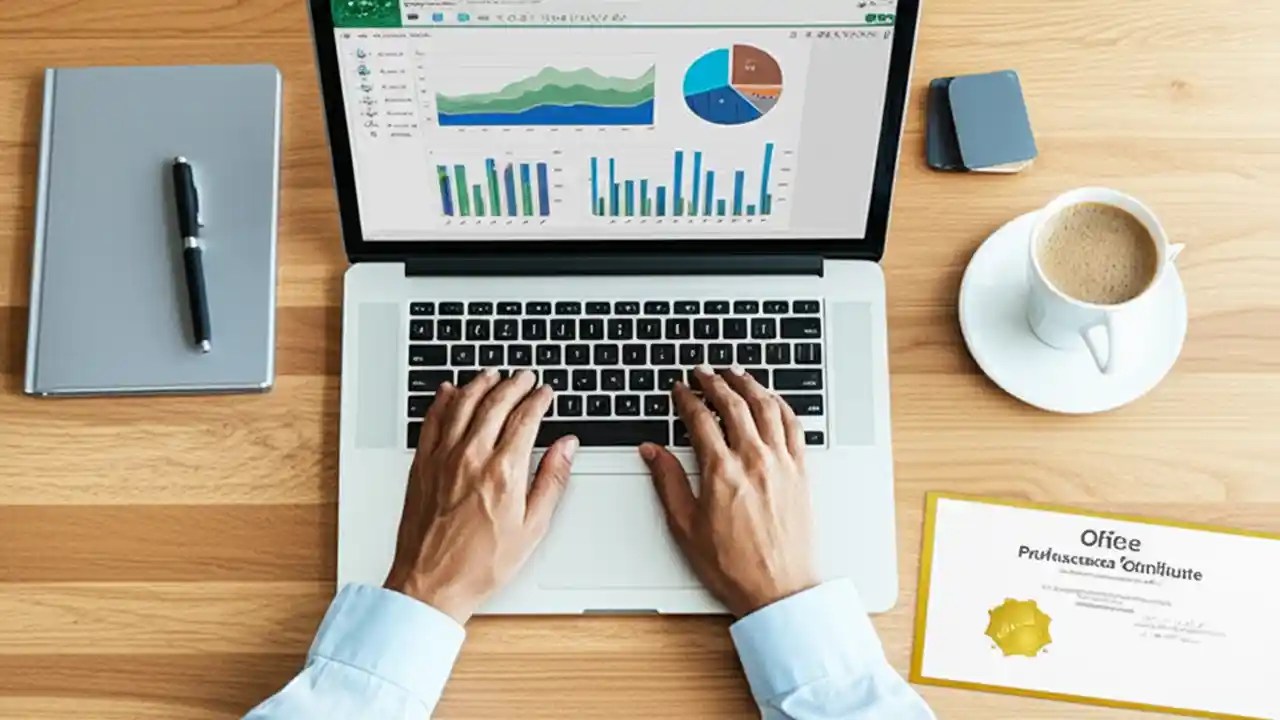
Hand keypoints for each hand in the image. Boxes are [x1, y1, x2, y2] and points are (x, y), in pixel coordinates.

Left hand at [385, 369, 578, 622]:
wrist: (432, 583)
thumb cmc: (481, 564)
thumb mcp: (532, 527)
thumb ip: (552, 480)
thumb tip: (566, 447)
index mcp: (503, 472)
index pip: (525, 419)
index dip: (538, 400)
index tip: (545, 392)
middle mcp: (471, 457)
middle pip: (495, 404)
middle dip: (513, 384)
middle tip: (524, 376)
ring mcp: (443, 458)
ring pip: (462, 404)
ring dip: (480, 384)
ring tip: (492, 375)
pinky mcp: (421, 465)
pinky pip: (432, 421)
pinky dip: (442, 401)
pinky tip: (449, 391)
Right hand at [640, 366, 818, 617]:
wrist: (779, 589)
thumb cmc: (733, 566)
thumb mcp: (685, 526)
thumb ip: (667, 482)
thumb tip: (651, 451)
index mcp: (721, 472)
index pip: (700, 419)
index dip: (687, 398)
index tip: (679, 389)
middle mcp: (754, 460)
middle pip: (734, 404)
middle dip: (715, 382)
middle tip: (703, 371)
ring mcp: (782, 463)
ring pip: (766, 407)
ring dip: (749, 384)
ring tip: (735, 373)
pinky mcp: (802, 471)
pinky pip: (793, 425)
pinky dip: (781, 404)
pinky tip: (772, 399)